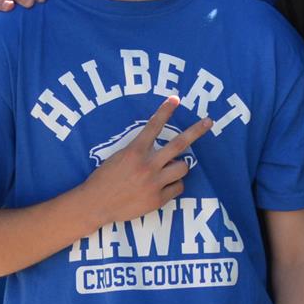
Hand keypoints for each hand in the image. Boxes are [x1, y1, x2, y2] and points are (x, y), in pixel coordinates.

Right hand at [77, 97, 211, 228]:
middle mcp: (147, 165)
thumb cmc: (104, 179)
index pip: (153, 126)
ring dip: (179, 166)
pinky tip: (163, 186)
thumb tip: (162, 149)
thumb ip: (140, 151)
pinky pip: (178, 187)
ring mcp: (154, 182)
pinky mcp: (158, 199)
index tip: (175, 99)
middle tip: (209, 121)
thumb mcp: (118, 157)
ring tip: (168, 169)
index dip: (165, 111)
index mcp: (135, 151)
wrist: (94, 205)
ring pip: (183, 167)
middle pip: (179, 144)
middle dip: (196, 131)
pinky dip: (174, 185)